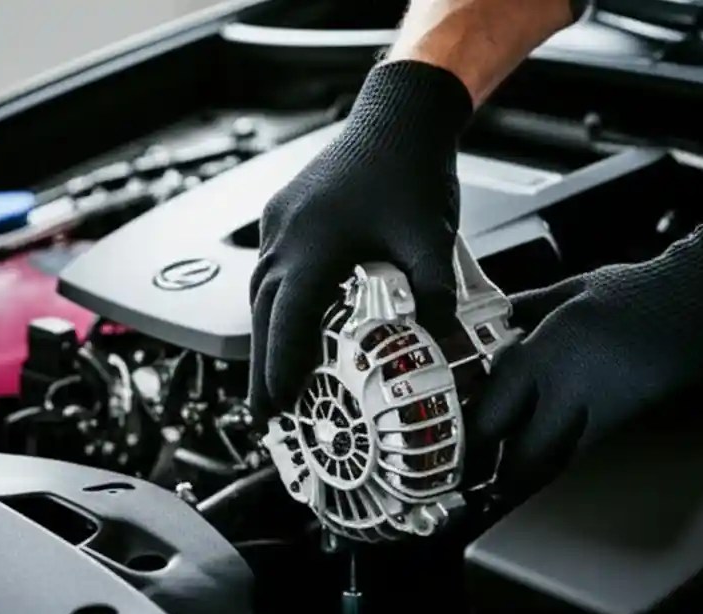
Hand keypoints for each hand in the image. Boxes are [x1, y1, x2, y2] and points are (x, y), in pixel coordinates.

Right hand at [249, 60, 472, 418]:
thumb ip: (434, 293)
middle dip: (263, 367)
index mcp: (313, 248)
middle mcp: (286, 237)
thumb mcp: (431, 239)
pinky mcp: (286, 213)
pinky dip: (274, 303)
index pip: (288, 325)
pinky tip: (287, 319)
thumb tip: (440, 340)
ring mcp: (281, 223)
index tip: (277, 407)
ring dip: (265, 336)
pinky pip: (270, 268)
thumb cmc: (409, 168)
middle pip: (263, 315)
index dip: (281, 370)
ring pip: (262, 292)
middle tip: (266, 411)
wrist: (399, 113)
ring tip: (273, 377)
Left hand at [466, 226, 702, 479]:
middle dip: (498, 474)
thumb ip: (524, 309)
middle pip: (522, 454)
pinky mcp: (618, 424)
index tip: (461, 440)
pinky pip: (577, 453)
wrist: (693, 310)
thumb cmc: (633, 295)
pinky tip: (543, 459)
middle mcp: (566, 390)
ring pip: (552, 463)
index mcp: (545, 352)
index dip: (474, 433)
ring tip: (505, 482)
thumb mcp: (567, 291)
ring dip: (527, 474)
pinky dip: (556, 461)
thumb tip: (494, 316)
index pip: (495, 408)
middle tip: (479, 479)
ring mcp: (595, 413)